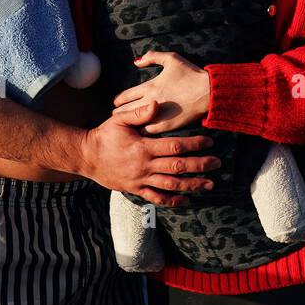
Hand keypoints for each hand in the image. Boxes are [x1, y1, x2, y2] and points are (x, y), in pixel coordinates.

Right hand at [77, 100, 219, 205]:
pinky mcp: (136, 189)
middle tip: (217, 163)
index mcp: (143, 147)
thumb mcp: (119, 120)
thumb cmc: (104, 135)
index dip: (194, 144)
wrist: (86, 157)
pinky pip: (157, 198)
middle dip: (200, 165)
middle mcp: (144, 165)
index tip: (209, 142)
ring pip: (171, 185)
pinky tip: (186, 200)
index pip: (174, 145)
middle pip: (178, 166)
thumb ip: (139, 113)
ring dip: (192, 185)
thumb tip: (157, 103)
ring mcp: (141, 180)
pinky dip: (172, 200)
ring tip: (209, 184)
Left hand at [111, 51, 210, 133]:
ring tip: (125, 126)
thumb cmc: (191, 74)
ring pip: (135, 122)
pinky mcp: (167, 126)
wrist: (208, 91)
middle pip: (127, 110)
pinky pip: (149, 131)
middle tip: (115, 116)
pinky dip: (142, 132)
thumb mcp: (171, 59)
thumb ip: (152, 57)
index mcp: (150, 86)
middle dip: (119, 113)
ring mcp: (158, 115)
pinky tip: (140, 133)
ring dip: (128, 124)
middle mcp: (150, 101)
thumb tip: (136, 62)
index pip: (126, 95)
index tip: (116, 103)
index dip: (118, 100)